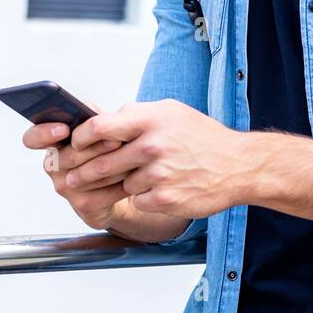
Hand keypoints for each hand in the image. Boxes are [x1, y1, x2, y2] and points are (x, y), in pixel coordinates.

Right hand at [22, 119, 131, 229]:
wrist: (122, 182)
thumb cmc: (108, 149)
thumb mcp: (101, 128)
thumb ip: (92, 117)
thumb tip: (91, 112)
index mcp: (53, 143)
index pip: (33, 138)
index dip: (44, 134)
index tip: (63, 130)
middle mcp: (53, 166)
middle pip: (71, 155)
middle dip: (98, 146)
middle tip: (118, 140)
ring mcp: (65, 187)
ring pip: (90, 173)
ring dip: (115, 163)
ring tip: (132, 155)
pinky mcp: (82, 205)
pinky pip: (104, 192)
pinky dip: (122, 182)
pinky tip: (133, 175)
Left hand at [67, 99, 246, 219]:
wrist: (238, 166)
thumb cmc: (204, 138)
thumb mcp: (172, 112)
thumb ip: (137, 113)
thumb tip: (106, 117)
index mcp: (151, 120)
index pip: (99, 128)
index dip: (80, 139)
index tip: (75, 146)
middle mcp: (152, 145)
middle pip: (101, 163)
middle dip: (84, 173)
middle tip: (74, 177)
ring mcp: (158, 174)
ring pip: (121, 184)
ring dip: (124, 184)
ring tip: (145, 177)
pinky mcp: (165, 198)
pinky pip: (138, 201)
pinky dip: (144, 198)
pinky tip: (161, 189)